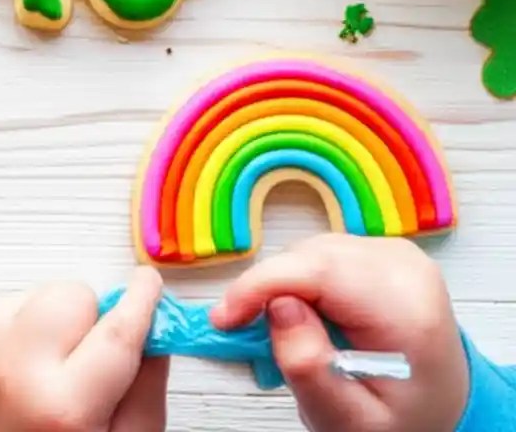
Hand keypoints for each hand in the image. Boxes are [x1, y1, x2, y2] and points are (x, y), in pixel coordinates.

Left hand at [0, 267, 168, 431]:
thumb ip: (147, 383)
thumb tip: (155, 322)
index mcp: (64, 406)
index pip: (114, 334)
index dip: (138, 302)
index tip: (149, 282)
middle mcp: (16, 370)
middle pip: (74, 296)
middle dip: (91, 316)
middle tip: (86, 356)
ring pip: (46, 290)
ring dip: (58, 316)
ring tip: (51, 361)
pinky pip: (18, 296)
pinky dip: (29, 317)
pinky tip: (27, 355)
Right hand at [210, 235, 468, 431]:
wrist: (439, 404)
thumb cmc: (397, 417)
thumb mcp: (349, 418)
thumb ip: (310, 368)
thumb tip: (278, 307)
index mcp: (406, 312)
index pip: (319, 270)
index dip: (260, 285)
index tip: (224, 319)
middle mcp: (406, 270)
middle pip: (309, 256)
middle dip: (268, 289)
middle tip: (252, 335)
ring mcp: (397, 254)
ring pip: (309, 249)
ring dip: (284, 285)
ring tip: (290, 332)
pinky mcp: (384, 251)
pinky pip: (321, 252)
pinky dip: (301, 279)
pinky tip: (310, 314)